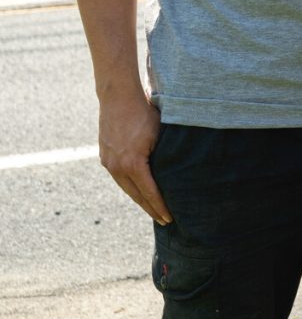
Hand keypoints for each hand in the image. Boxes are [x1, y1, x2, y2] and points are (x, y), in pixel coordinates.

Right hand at [98, 89, 169, 223]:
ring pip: (126, 187)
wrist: (118, 97)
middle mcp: (117, 167)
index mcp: (132, 164)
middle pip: (136, 195)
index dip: (160, 207)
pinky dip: (130, 186)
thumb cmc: (145, 114)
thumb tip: (179, 173)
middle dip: (151, 209)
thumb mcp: (161, 135)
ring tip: (152, 209)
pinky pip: (119, 177)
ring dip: (139, 199)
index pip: (150, 192)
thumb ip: (166, 156)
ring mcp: (108, 163)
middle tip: (164, 221)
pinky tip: (139, 191)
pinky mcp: (105, 157)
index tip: (170, 218)